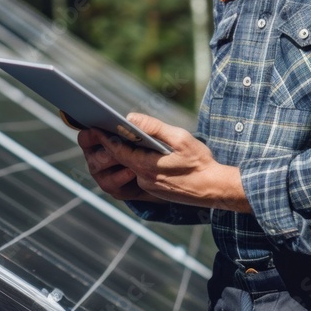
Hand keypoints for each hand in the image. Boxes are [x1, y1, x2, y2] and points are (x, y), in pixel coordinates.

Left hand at [91, 113, 251, 213]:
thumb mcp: (180, 138)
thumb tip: (131, 118)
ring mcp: (149, 187)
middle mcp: (144, 179)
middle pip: (122, 159)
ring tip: (121, 137)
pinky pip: (141, 174)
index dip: (105, 138)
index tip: (95, 127)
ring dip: (127, 154)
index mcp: (147, 166)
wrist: (215, 189)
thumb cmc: (200, 162)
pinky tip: (141, 152)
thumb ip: (154, 127)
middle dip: (112, 145)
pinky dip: (138, 163)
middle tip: (103, 129)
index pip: (118, 151)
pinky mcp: (156, 191)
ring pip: (131, 167)